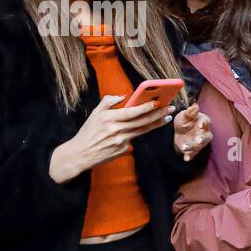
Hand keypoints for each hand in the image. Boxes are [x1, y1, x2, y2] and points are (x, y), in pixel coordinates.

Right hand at [49, 94, 170, 182]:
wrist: (81, 154)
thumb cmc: (88, 131)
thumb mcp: (95, 113)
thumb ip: (109, 101)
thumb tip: (124, 96)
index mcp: (109, 118)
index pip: (132, 112)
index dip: (146, 107)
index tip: (158, 102)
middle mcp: (116, 130)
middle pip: (142, 121)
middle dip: (158, 114)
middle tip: (170, 108)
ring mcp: (121, 141)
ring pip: (143, 130)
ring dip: (157, 123)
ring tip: (167, 117)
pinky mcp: (123, 150)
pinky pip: (134, 139)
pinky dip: (139, 133)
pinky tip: (144, 129)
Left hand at [173, 103, 212, 160]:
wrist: (177, 132)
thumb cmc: (184, 121)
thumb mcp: (183, 115)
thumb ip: (189, 112)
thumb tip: (195, 105)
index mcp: (203, 122)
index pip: (207, 122)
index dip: (204, 124)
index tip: (200, 125)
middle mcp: (204, 133)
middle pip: (207, 136)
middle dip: (202, 139)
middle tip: (198, 140)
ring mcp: (199, 142)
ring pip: (200, 146)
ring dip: (193, 147)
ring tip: (184, 147)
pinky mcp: (193, 149)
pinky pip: (193, 153)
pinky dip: (190, 156)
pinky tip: (186, 158)